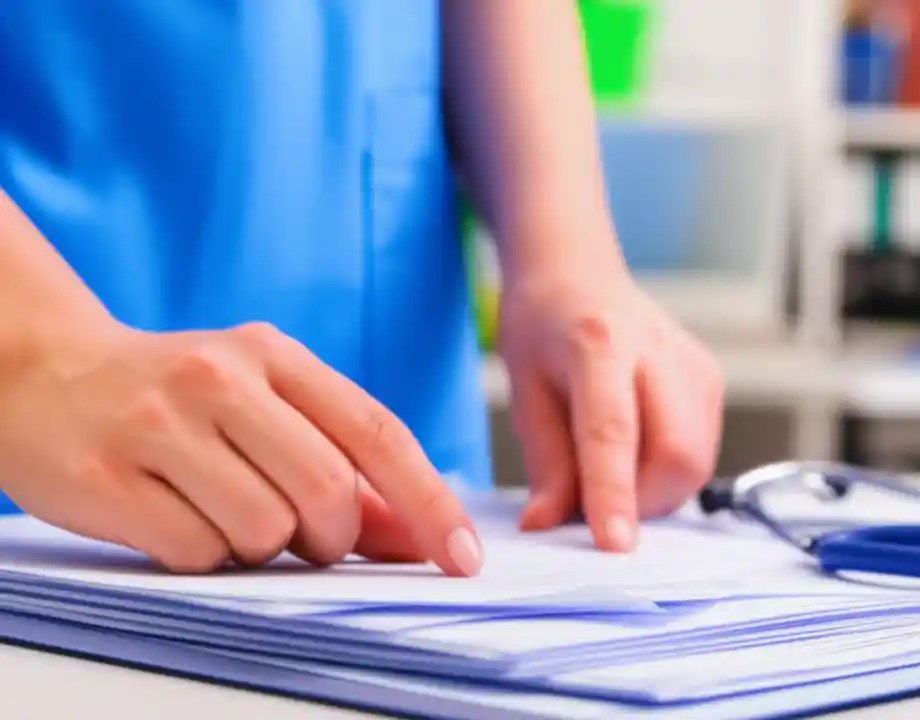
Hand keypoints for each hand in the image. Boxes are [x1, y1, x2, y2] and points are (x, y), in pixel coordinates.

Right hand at [0, 321, 482, 574]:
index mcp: (273, 355)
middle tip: (308, 534)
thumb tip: (416, 534)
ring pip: (263, 529)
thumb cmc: (178, 397)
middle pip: (327, 490)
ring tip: (227, 512)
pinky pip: (195, 552)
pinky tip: (176, 516)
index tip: (461, 557)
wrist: (42, 372)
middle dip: (333, 535)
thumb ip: (343, 463)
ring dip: (262, 546)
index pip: (377, 433)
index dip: (428, 502)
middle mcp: (219, 379)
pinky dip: (202, 553)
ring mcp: (158, 425)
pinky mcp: (105, 478)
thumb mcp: (265, 405)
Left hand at [498, 260, 724, 551]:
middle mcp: (658, 350)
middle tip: (591, 499)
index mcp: (599, 343)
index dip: (614, 492)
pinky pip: (700, 453)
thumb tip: (547, 527)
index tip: (614, 544)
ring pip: (695, 464)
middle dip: (639, 501)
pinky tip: (635, 445)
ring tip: (609, 465)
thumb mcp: (523, 391)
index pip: (612, 430)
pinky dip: (665, 471)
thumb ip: (545, 462)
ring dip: (652, 491)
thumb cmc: (543, 330)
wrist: (579, 273)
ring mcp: (695, 365)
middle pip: (676, 456)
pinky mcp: (711, 380)